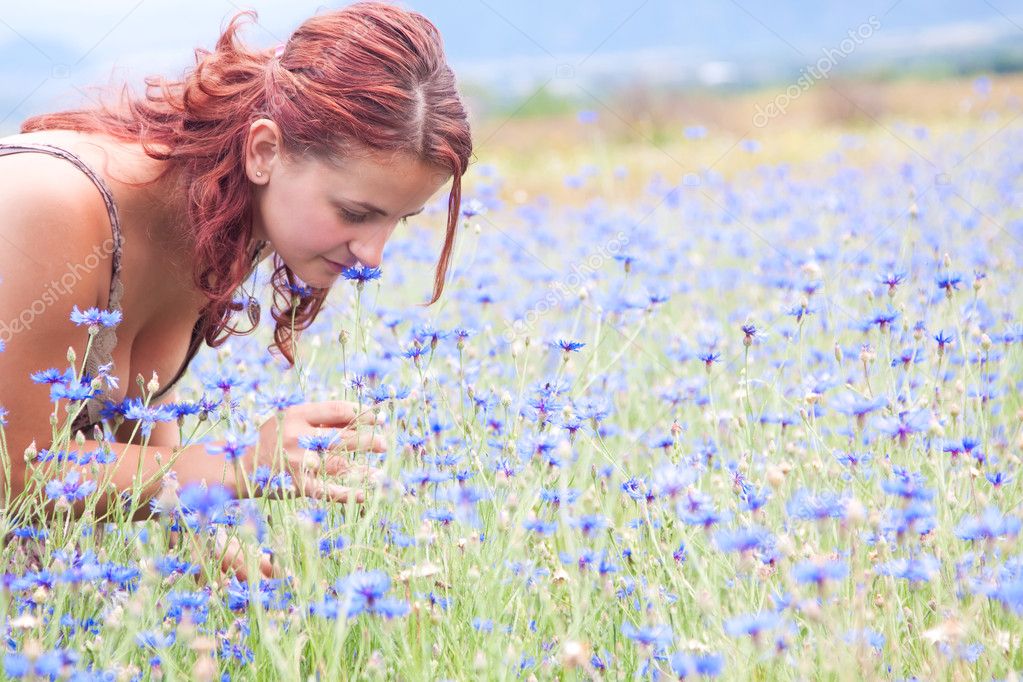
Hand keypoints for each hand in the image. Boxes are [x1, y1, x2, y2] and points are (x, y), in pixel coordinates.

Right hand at [238, 400, 387, 503]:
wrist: (241, 466)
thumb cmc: (274, 438)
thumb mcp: (290, 418)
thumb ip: (320, 417)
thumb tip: (361, 415)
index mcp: (297, 415)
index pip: (337, 410)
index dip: (361, 414)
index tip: (377, 419)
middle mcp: (297, 437)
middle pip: (341, 437)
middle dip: (367, 441)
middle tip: (384, 445)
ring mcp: (297, 462)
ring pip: (338, 465)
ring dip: (361, 470)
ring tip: (379, 474)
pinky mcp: (296, 485)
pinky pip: (326, 490)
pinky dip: (346, 493)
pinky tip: (364, 494)